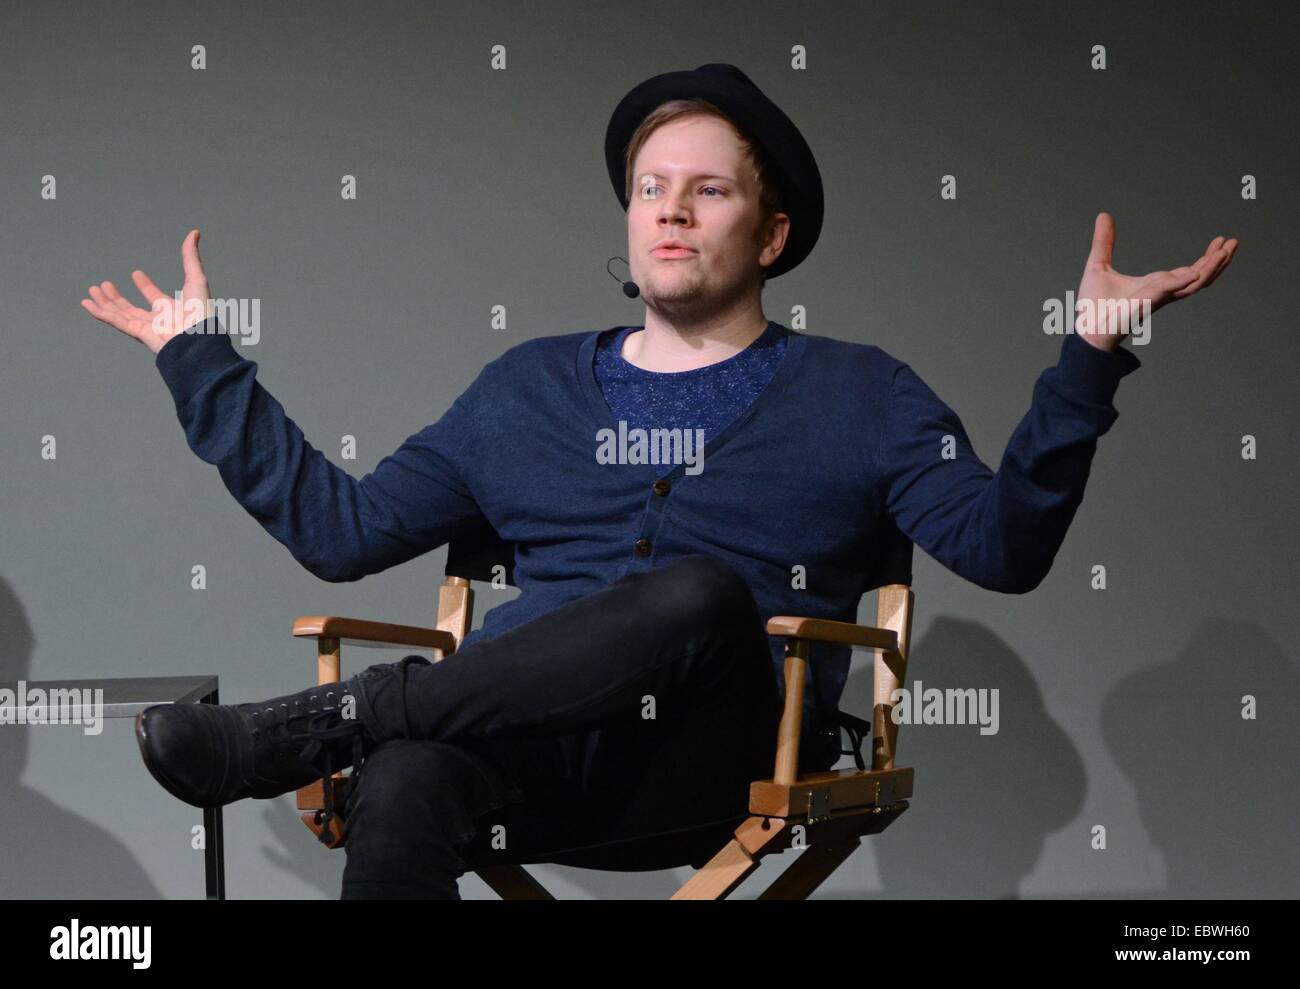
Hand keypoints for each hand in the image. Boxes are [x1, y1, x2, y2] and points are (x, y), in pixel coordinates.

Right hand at [81, 228, 211, 355]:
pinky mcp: (139, 334)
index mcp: (173, 309)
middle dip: (116, 298)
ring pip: (120, 315)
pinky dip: (101, 313)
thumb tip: (194, 232)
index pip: (154, 297)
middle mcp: (159, 320)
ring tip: (92, 290)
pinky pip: (116, 322)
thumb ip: (191, 257)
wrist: (198, 338)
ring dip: (105, 303)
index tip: (136, 274)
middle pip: (132, 309)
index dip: (145, 286)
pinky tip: (87, 304)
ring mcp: (148, 328)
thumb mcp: (196, 279)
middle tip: (104, 284)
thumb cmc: (201, 312)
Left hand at [1074, 212, 1237, 351]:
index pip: (1188, 271)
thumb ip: (1104, 241)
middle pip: (1199, 277)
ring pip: (1192, 285)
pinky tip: (1196, 273)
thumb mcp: (1098, 264)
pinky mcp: (1146, 303)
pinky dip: (1183, 282)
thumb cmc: (1093, 304)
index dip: (1206, 258)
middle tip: (1234, 242)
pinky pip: (1169, 291)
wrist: (1086, 328)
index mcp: (1154, 284)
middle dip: (1217, 261)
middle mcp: (1161, 292)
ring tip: (1226, 251)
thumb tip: (1104, 216)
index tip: (1219, 241)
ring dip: (1210, 268)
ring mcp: (1156, 298)